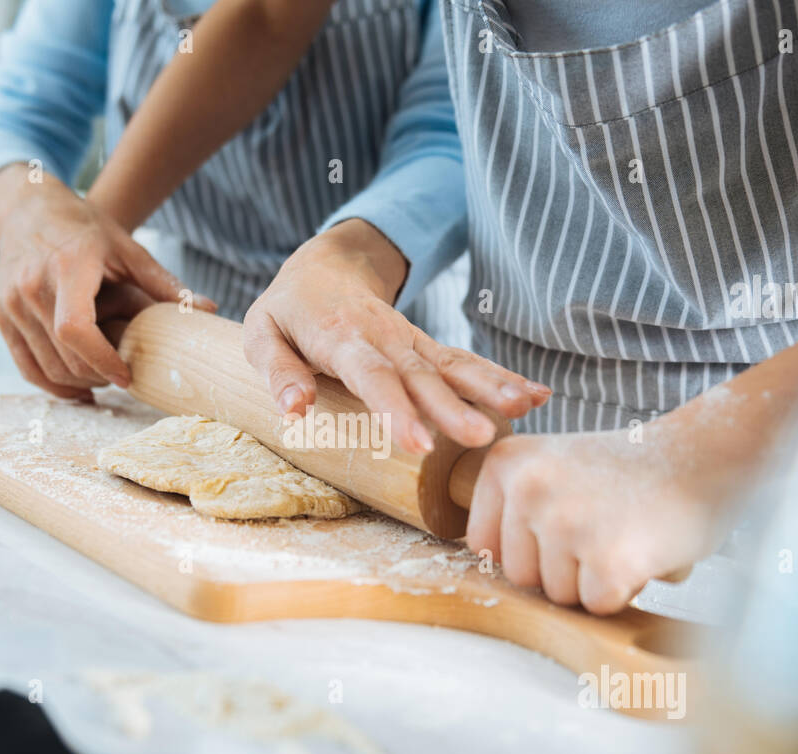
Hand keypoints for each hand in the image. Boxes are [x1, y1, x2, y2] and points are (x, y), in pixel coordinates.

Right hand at [0, 164, 213, 398]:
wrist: (28, 210)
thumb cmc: (84, 229)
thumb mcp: (126, 249)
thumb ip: (164, 283)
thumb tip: (210, 309)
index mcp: (66, 268)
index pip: (76, 329)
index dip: (102, 360)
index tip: (127, 375)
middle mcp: (31, 288)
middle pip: (64, 355)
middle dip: (96, 376)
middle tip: (123, 378)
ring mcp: (10, 305)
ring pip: (45, 366)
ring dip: (77, 384)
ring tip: (104, 382)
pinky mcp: (1, 318)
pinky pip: (25, 366)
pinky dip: (51, 384)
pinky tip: (77, 389)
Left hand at [242, 219, 550, 454]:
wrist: (325, 267)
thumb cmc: (288, 311)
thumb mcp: (261, 334)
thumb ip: (277, 371)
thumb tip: (295, 410)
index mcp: (341, 337)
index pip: (372, 376)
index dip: (395, 410)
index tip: (418, 443)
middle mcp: (385, 338)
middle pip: (422, 375)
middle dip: (453, 408)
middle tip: (480, 438)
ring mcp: (412, 342)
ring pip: (455, 365)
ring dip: (491, 387)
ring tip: (526, 408)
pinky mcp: (428, 348)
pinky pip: (466, 363)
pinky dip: (501, 378)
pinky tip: (536, 396)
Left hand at [466, 415, 743, 613]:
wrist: (708, 454)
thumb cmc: (631, 471)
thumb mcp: (553, 467)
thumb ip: (514, 507)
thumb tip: (488, 568)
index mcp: (506, 463)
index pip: (484, 545)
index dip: (529, 547)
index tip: (570, 516)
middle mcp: (528, 488)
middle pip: (521, 576)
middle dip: (563, 566)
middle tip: (607, 522)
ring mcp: (566, 523)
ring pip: (559, 595)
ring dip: (595, 578)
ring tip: (627, 531)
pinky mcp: (608, 560)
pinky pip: (598, 605)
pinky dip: (626, 589)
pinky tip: (644, 548)